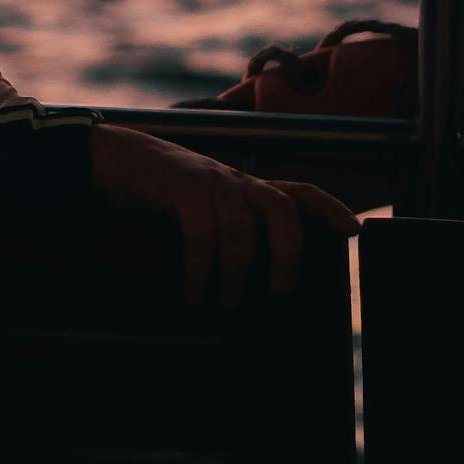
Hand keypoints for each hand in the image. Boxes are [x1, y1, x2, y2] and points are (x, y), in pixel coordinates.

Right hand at [86, 124, 359, 305]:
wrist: (111, 159)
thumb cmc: (158, 192)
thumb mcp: (201, 204)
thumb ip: (225, 225)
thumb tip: (244, 280)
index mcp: (245, 186)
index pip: (299, 191)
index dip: (330, 208)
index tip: (353, 231)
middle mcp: (235, 181)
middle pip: (282, 210)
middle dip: (288, 253)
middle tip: (279, 291)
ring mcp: (209, 182)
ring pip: (241, 230)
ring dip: (236, 274)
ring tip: (223, 305)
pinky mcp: (180, 188)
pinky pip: (202, 234)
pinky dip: (201, 270)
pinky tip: (193, 294)